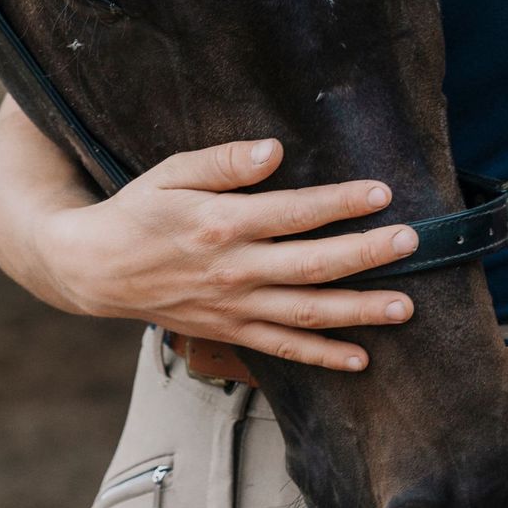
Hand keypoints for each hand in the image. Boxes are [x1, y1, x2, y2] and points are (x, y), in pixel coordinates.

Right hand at [42, 137, 419, 369]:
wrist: (96, 269)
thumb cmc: (139, 210)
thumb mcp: (172, 172)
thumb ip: (225, 161)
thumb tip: (275, 150)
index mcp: (222, 224)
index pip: (294, 211)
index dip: (341, 202)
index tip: (382, 191)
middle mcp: (234, 270)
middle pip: (312, 264)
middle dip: (366, 254)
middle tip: (411, 242)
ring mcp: (234, 307)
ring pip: (306, 311)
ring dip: (358, 310)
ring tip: (405, 307)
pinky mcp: (229, 331)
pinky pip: (283, 347)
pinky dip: (322, 355)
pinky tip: (360, 357)